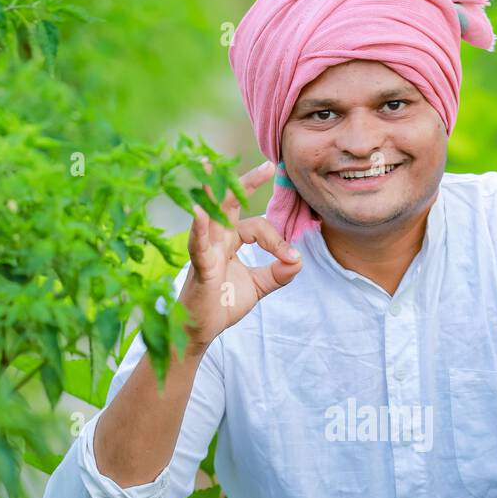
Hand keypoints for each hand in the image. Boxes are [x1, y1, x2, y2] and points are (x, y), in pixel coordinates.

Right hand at [179, 159, 301, 350]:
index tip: (292, 258)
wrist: (201, 331)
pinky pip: (198, 246)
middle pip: (229, 204)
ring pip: (209, 216)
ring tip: (210, 168)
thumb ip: (278, 273)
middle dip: (245, 183)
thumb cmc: (222, 304)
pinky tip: (199, 214)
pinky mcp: (198, 268)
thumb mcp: (257, 286)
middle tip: (266, 166)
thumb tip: (298, 261)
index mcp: (229, 241)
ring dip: (211, 193)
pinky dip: (198, 230)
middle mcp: (215, 240)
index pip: (257, 226)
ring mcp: (204, 252)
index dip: (277, 240)